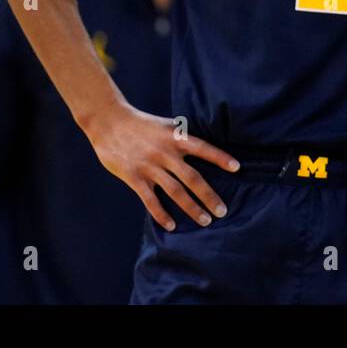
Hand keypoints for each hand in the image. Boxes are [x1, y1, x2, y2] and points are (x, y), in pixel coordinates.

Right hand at [84, 101, 239, 230]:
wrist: (109, 121)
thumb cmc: (141, 124)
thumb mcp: (166, 125)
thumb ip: (182, 137)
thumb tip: (204, 148)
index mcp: (175, 137)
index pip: (203, 148)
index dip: (220, 158)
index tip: (237, 168)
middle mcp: (165, 152)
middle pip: (192, 178)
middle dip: (209, 196)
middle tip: (223, 211)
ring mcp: (149, 166)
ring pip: (175, 192)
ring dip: (191, 208)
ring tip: (205, 221)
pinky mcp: (134, 177)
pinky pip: (150, 200)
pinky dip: (161, 214)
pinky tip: (171, 225)